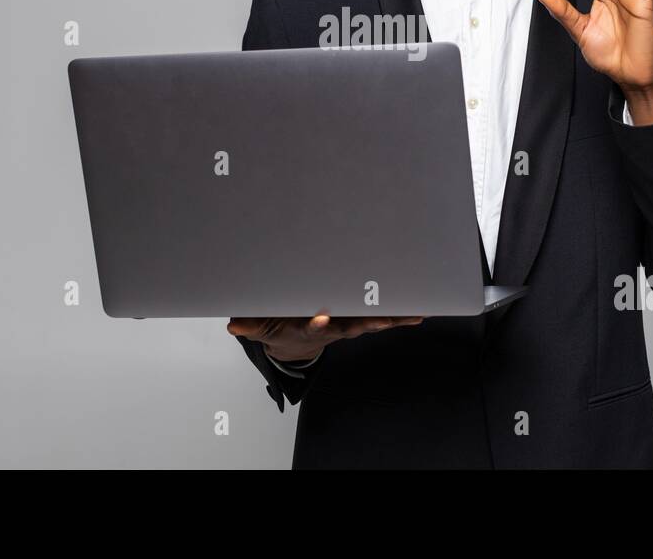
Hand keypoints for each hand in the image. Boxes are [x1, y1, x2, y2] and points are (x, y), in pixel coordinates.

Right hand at [226, 314, 424, 363]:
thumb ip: (250, 326)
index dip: (317, 324)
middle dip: (368, 321)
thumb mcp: (262, 329)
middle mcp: (334, 327)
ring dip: (392, 318)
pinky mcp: (360, 318)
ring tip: (413, 314)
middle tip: (383, 319)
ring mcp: (349, 324)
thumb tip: (233, 325)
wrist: (296, 341)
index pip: (314, 326)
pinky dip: (399, 314)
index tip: (322, 319)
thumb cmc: (280, 329)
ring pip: (372, 320)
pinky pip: (381, 316)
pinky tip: (419, 311)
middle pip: (352, 325)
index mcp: (309, 327)